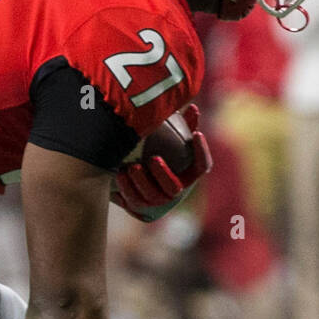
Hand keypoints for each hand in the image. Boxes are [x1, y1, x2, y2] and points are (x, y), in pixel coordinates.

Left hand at [112, 103, 211, 222]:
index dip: (202, 151)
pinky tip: (116, 176)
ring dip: (139, 184)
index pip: (202, 166)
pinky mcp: (138, 210)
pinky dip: (123, 190)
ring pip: (150, 198)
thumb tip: (191, 108)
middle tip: (153, 159)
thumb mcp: (169, 140)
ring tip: (129, 168)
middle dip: (163, 175)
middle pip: (173, 188)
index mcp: (188, 176)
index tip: (196, 133)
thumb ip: (181, 126)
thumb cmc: (158, 152)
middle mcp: (175, 194)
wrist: (135, 182)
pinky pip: (131, 203)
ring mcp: (156, 204)